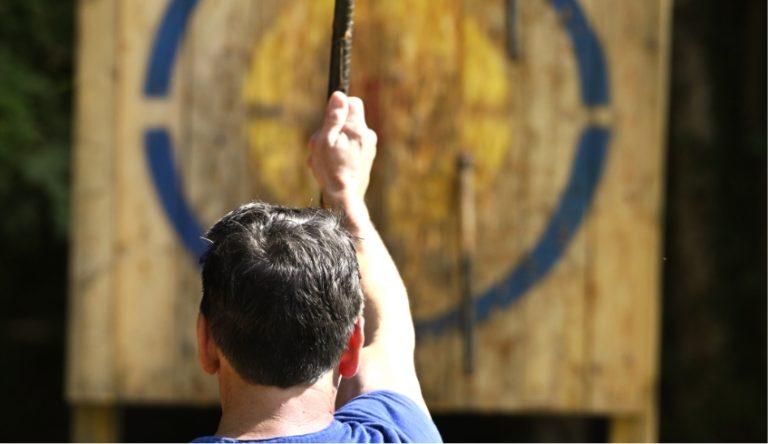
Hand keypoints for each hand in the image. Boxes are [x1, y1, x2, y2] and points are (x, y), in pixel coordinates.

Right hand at [307, 92, 376, 214]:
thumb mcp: (325, 140)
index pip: (352, 102)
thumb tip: (339, 95)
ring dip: (332, 144)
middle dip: (331, 130)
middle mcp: (367, 135)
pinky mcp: (366, 159)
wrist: (344, 198)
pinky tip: (330, 167)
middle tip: (320, 146)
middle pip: (347, 121)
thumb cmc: (331, 170)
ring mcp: (368, 148)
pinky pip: (350, 148)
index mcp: (359, 128)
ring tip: (322, 160)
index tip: (328, 123)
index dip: (337, 109)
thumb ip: (333, 117)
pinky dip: (339, 154)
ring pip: (346, 136)